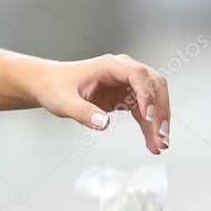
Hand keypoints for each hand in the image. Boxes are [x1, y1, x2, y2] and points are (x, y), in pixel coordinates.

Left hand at [34, 54, 170, 153]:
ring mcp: (126, 83)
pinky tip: (152, 143)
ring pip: (154, 100)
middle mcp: (123, 71)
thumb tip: (104, 124)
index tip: (148, 117)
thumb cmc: (55, 88)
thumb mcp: (64, 102)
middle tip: (162, 135)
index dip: (147, 95)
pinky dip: (149, 127)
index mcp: (110, 66)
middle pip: (154, 86)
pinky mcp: (125, 96)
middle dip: (161, 111)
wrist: (49, 85)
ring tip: (161, 144)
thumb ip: (83, 112)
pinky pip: (144, 111)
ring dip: (159, 122)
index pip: (139, 75)